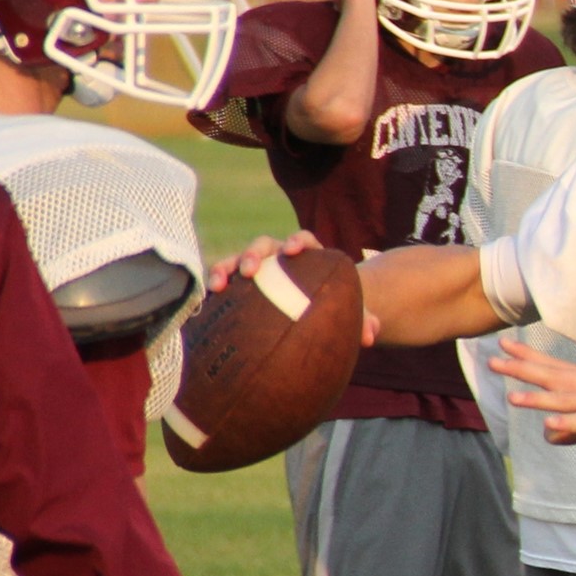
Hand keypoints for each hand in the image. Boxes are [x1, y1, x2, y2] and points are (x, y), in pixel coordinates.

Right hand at [208, 230, 380, 345]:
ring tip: (218, 285)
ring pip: (238, 260)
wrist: (317, 310)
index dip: (298, 241)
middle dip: (255, 253)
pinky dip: (215, 290)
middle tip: (250, 270)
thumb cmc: (336, 307)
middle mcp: (280, 257)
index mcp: (309, 255)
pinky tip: (203, 307)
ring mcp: (259, 269)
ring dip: (227, 267)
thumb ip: (366, 320)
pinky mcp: (242, 283)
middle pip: (265, 245)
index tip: (294, 250)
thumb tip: (372, 337)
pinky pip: (225, 282)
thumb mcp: (353, 313)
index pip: (303, 239)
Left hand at [496, 338, 575, 453]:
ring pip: (567, 399)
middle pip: (553, 376)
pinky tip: (549, 424)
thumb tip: (550, 436)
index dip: (529, 357)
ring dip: (539, 398)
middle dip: (523, 369)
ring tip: (512, 397)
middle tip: (494, 360)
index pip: (554, 367)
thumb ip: (575, 428)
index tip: (504, 346)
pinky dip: (569, 422)